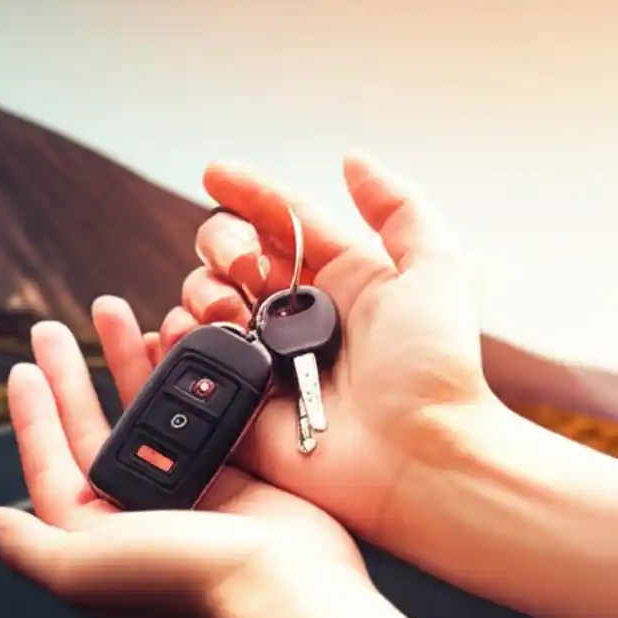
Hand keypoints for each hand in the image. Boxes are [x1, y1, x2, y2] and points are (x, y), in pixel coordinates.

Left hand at [0, 298, 431, 617]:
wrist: (285, 593)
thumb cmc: (182, 586)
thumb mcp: (83, 569)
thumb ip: (30, 546)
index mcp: (96, 535)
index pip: (50, 462)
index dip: (32, 415)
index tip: (21, 368)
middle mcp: (137, 512)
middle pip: (93, 427)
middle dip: (73, 374)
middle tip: (55, 329)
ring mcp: (188, 491)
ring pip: (148, 412)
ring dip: (129, 363)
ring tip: (116, 315)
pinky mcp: (236, 474)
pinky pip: (201, 411)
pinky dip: (187, 375)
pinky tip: (175, 341)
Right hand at [172, 152, 495, 544]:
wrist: (416, 457)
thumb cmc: (434, 370)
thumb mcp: (437, 270)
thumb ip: (398, 207)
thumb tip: (352, 160)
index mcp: (340, 278)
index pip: (281, 220)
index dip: (246, 191)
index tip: (215, 174)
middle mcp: (296, 314)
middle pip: (230, 252)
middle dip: (225, 243)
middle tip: (249, 270)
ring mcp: (263, 356)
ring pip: (202, 296)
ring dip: (204, 288)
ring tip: (232, 312)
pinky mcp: (238, 397)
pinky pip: (189, 355)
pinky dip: (181, 335)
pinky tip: (197, 332)